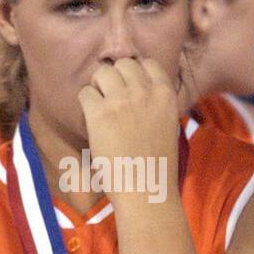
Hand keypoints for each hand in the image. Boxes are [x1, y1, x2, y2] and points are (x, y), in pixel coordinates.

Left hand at [77, 58, 180, 207]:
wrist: (146, 189)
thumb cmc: (158, 165)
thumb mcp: (168, 126)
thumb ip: (156, 104)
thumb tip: (137, 91)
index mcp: (165, 94)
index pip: (148, 63)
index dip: (135, 73)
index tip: (129, 87)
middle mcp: (144, 92)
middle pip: (123, 64)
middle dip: (114, 77)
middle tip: (110, 98)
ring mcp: (121, 101)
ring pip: (102, 73)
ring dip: (98, 87)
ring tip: (99, 107)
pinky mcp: (100, 114)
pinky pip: (84, 93)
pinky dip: (85, 104)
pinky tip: (91, 120)